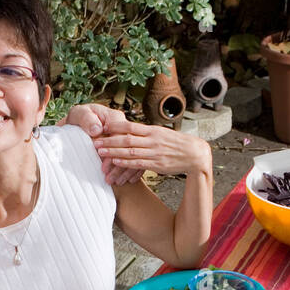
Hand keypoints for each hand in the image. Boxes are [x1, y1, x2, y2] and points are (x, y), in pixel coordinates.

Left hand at [64, 104, 144, 184]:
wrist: (81, 120)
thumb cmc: (80, 117)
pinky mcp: (129, 146)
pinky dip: (132, 171)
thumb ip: (87, 120)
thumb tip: (97, 129)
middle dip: (118, 166)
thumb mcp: (80, 114)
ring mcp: (129, 137)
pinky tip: (128, 181)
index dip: (111, 152)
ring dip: (125, 171)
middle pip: (127, 148)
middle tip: (109, 179)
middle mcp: (125, 128)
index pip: (118, 136)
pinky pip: (136, 159)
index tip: (103, 165)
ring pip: (132, 156)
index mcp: (116, 117)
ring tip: (115, 182)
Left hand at [94, 121, 211, 182]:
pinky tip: (116, 161)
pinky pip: (138, 162)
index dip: (114, 126)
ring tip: (100, 152)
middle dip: (109, 140)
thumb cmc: (175, 144)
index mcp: (152, 130)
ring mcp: (154, 152)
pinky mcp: (157, 163)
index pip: (130, 126)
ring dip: (114, 151)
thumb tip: (131, 131)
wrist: (194, 154)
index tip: (101, 126)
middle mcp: (152, 139)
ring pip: (130, 151)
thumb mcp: (161, 135)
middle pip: (126, 138)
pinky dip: (126, 161)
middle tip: (95, 141)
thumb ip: (146, 134)